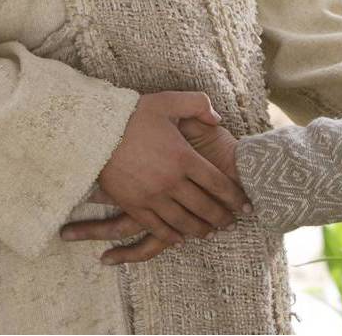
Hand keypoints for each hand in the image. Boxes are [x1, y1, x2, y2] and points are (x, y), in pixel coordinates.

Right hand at [61, 114, 244, 265]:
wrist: (95, 132)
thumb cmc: (134, 115)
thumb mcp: (170, 101)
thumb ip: (199, 105)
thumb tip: (217, 118)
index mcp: (183, 157)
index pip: (217, 183)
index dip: (234, 197)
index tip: (246, 206)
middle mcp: (170, 181)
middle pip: (203, 207)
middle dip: (221, 218)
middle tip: (233, 224)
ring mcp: (151, 196)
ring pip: (182, 222)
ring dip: (199, 230)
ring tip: (211, 233)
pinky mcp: (133, 205)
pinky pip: (156, 227)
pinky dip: (171, 236)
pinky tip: (180, 239)